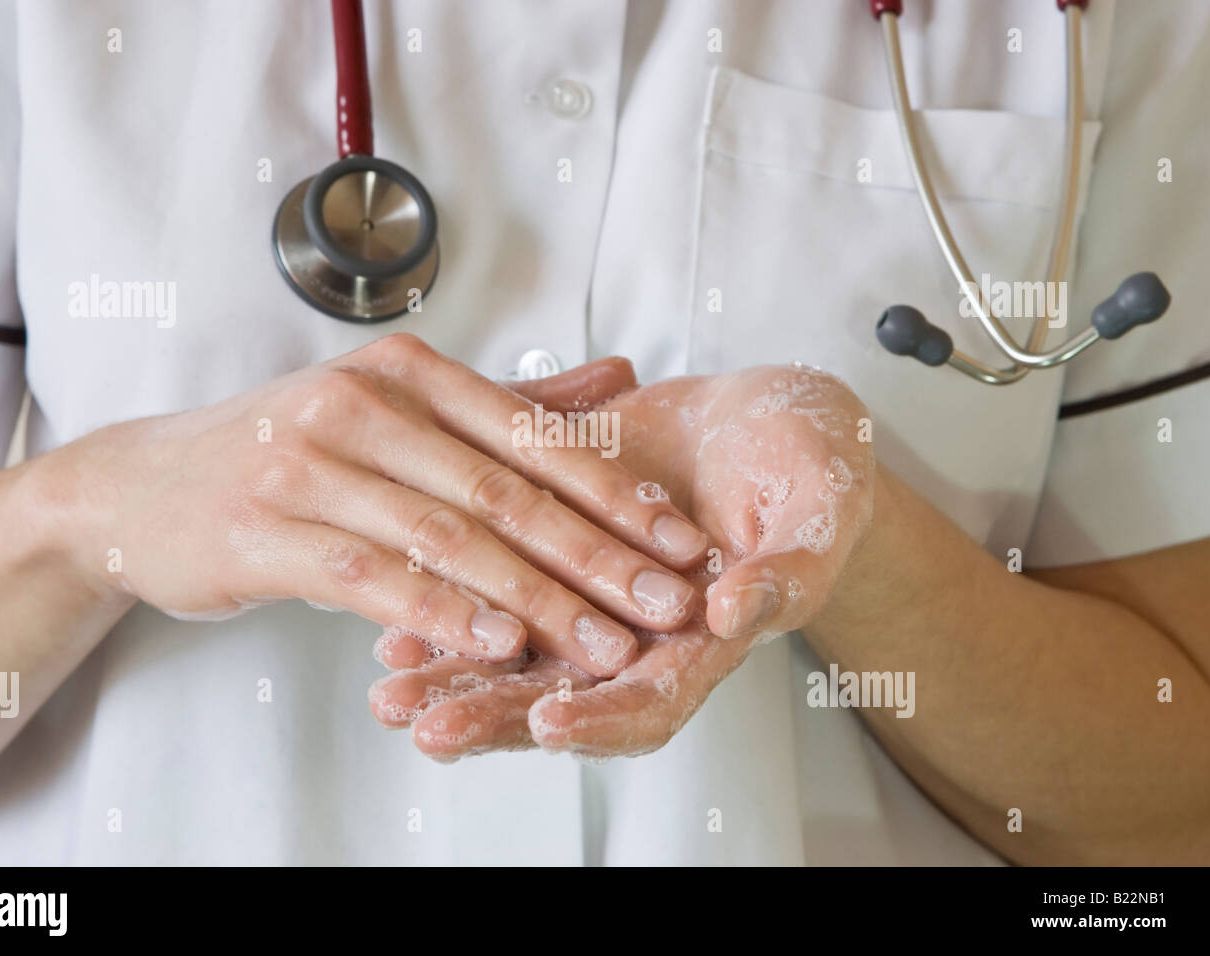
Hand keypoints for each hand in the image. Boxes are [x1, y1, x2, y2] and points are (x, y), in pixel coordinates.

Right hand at [44, 334, 709, 677]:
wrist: (141, 488)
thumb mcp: (395, 408)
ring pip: (448, 536)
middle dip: (597, 553)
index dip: (615, 490)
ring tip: (605, 642)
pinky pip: (372, 575)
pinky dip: (441, 612)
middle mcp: (363, 404)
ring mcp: (310, 463)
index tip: (680, 540)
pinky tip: (498, 646)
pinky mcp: (267, 528)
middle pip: (504, 489)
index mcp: (408, 371)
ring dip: (537, 597)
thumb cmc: (286, 451)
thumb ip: (507, 402)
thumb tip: (618, 379)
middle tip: (668, 602)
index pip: (534, 434)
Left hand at [368, 364, 873, 756]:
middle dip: (493, 714)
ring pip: (516, 650)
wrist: (769, 418)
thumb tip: (734, 614)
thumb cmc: (815, 465)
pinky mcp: (554, 547)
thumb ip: (788, 570)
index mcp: (708, 639)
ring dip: (451, 672)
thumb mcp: (821, 509)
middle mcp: (640, 635)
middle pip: (564, 695)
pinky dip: (447, 603)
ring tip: (387, 689)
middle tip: (426, 728)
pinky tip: (390, 618)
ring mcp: (591, 596)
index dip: (604, 718)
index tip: (550, 724)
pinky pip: (495, 587)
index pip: (652, 701)